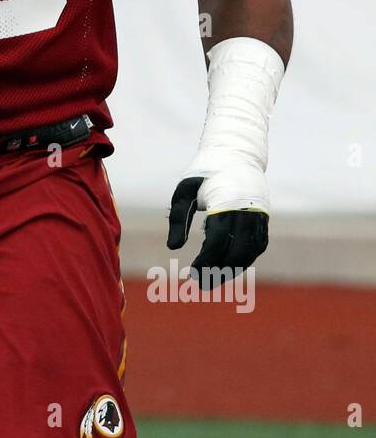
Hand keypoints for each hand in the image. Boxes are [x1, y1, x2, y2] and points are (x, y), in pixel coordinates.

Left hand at [167, 159, 268, 276]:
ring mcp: (259, 214)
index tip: (192, 273)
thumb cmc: (205, 173)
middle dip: (220, 272)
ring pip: (251, 251)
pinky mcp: (264, 217)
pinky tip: (229, 267)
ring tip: (214, 279)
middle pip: (237, 251)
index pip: (217, 241)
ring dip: (234, 269)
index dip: (205, 261)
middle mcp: (246, 210)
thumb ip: (178, 218)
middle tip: (201, 284)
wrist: (236, 153)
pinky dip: (246, 259)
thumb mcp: (185, 191)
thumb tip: (173, 248)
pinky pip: (258, 244)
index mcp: (225, 201)